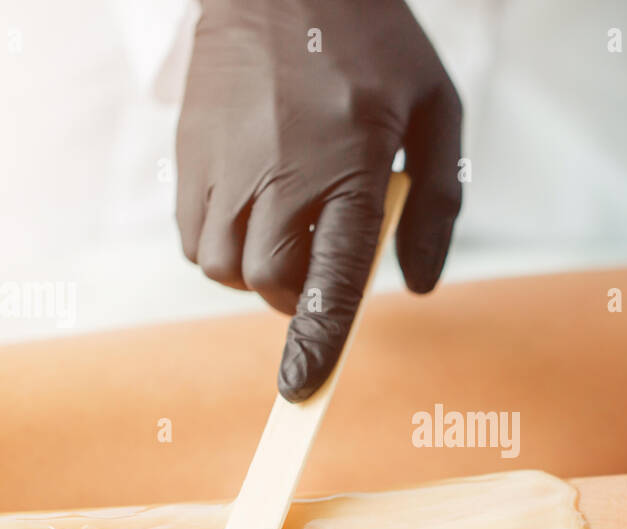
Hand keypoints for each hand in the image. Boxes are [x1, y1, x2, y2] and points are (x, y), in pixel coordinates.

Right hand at [177, 0, 461, 400]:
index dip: (317, 342)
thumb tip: (419, 286)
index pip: (330, 277)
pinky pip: (191, 235)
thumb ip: (438, 202)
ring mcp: (222, 160)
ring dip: (254, 276)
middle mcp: (278, 169)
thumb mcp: (437, 110)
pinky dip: (219, 250)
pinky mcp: (188, 152)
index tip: (303, 389)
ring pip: (219, 265)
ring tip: (287, 237)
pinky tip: (252, 216)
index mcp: (350, 163)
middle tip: (321, 274)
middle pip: (266, 282)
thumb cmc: (374, 42)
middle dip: (295, 300)